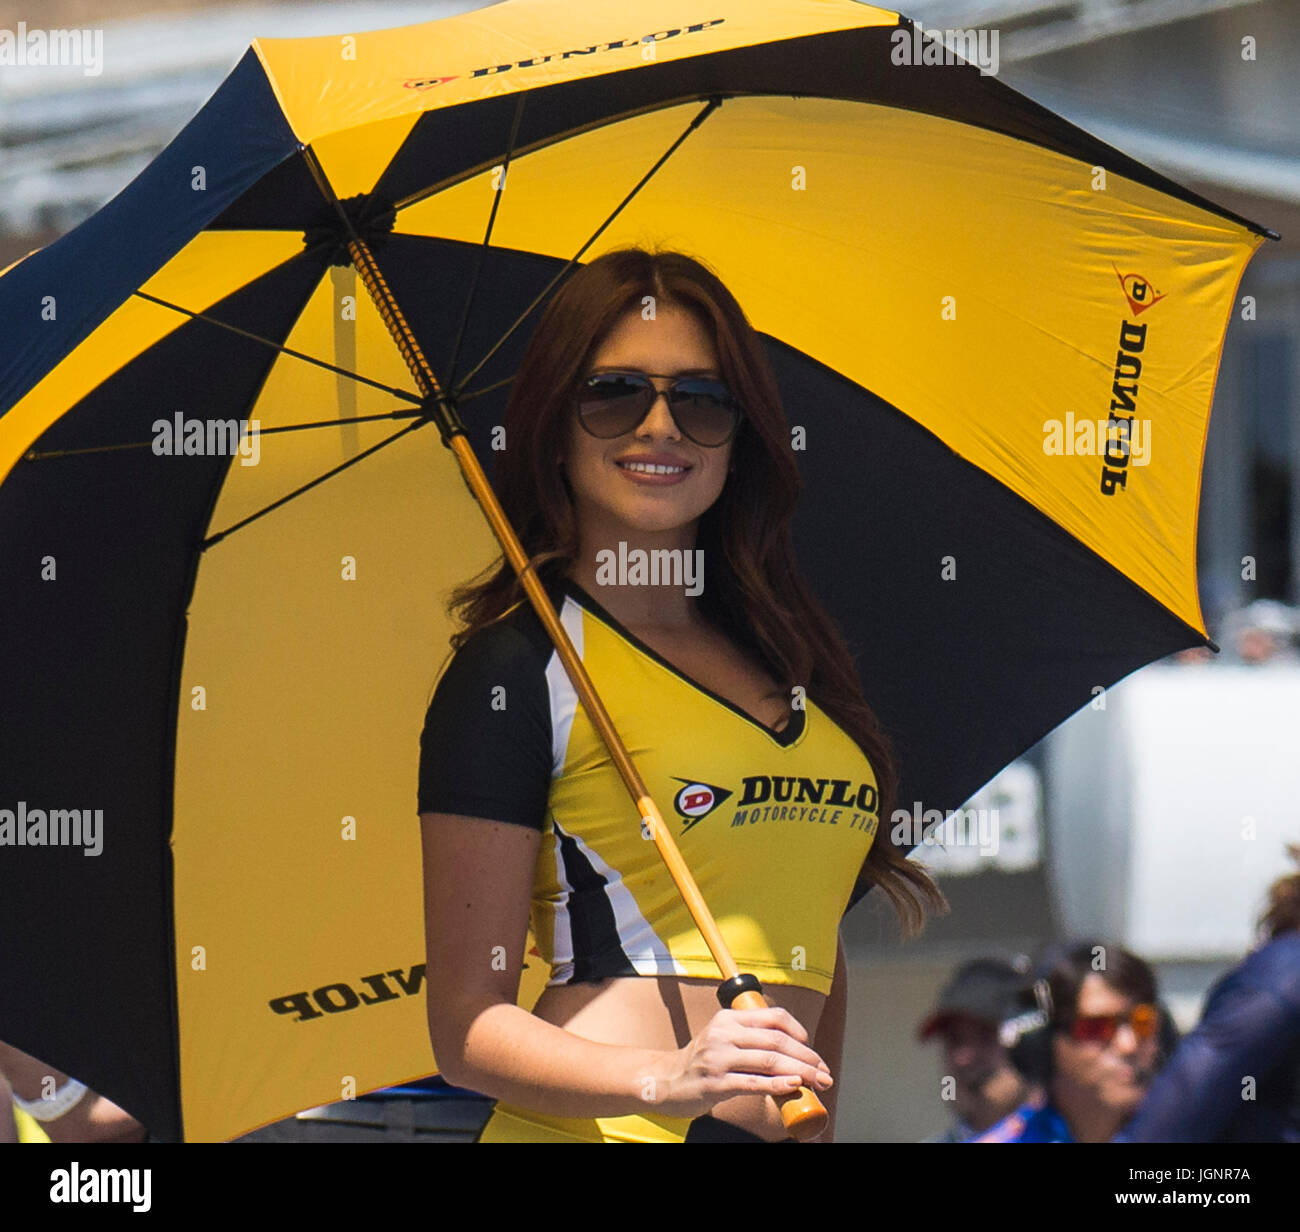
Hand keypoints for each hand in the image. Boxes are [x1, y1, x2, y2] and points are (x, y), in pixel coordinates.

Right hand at [644, 1006, 832, 1118]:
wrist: (666, 1081)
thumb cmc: (702, 1061)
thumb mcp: (723, 1038)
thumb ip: (751, 1037)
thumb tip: (794, 1051)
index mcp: (729, 1018)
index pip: (773, 1016)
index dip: (800, 1032)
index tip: (813, 1051)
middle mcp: (724, 1033)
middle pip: (776, 1040)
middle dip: (807, 1057)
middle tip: (825, 1072)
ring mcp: (719, 1058)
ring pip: (769, 1061)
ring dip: (800, 1072)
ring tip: (819, 1082)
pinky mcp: (716, 1083)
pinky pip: (753, 1082)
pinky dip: (778, 1084)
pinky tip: (794, 1086)